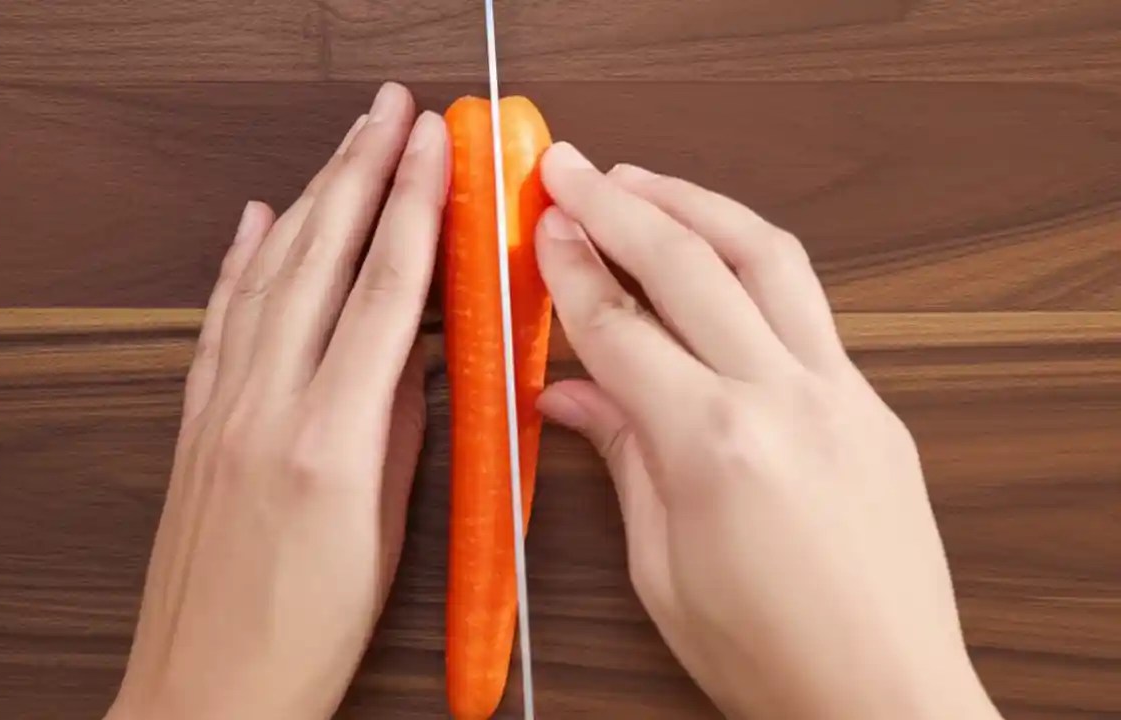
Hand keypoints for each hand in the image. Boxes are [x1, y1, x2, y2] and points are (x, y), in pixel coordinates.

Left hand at [107, 83, 447, 719]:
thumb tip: (413, 357)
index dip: (416, 206)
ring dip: (309, 195)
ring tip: (344, 143)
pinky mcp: (194, 421)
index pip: (385, 290)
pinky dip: (240, 259)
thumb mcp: (387, 533)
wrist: (206, 692)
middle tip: (392, 111)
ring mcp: (220, 407)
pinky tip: (255, 218)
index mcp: (330, 437)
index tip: (435, 148)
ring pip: (267, 273)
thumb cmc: (307, 635)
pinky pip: (220, 317)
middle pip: (321, 256)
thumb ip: (399, 431)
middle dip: (362, 168)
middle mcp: (265, 405)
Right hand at [533, 144, 1001, 719]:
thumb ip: (621, 456)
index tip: (540, 228)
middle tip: (570, 170)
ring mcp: (839, 392)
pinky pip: (808, 302)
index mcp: (713, 447)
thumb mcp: (659, 566)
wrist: (884, 698)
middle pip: (686, 263)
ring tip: (643, 181)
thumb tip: (571, 394)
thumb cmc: (769, 657)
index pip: (619, 327)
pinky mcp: (872, 402)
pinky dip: (753, 259)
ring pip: (766, 255)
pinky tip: (716, 254)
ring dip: (696, 204)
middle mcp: (782, 399)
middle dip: (617, 205)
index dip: (570, 270)